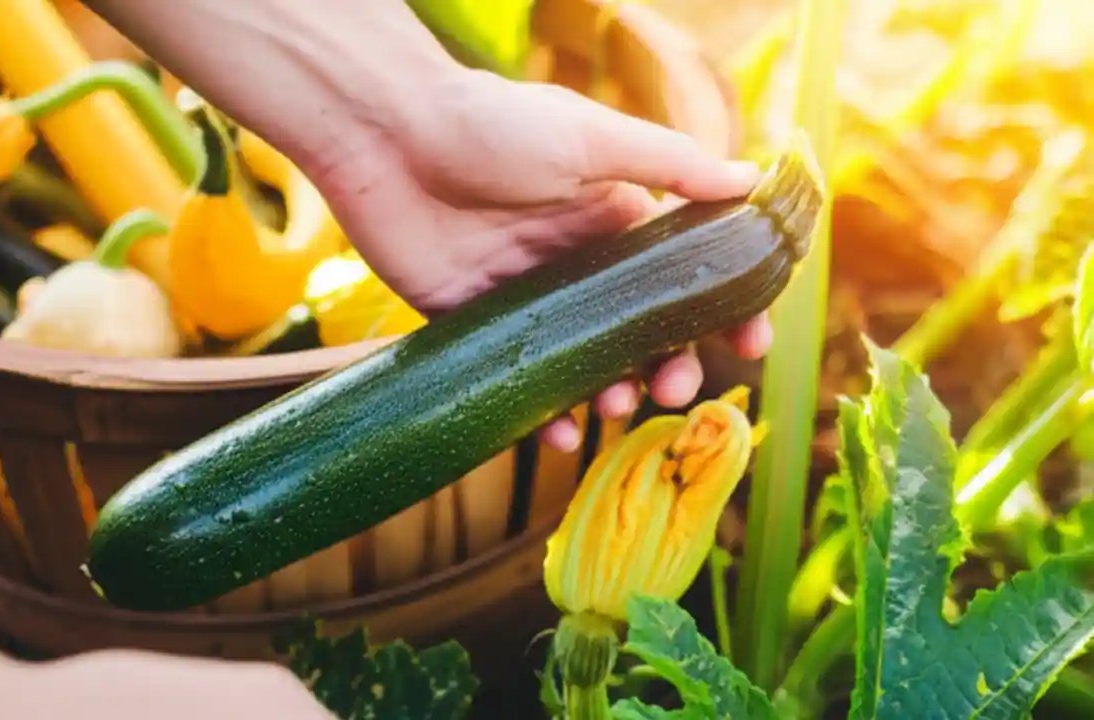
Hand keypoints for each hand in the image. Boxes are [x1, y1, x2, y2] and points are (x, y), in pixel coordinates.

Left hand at [310, 69, 770, 450]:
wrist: (385, 140)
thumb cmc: (492, 127)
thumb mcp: (592, 138)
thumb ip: (672, 165)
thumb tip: (752, 182)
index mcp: (613, 218)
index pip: (685, 274)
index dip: (723, 310)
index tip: (750, 344)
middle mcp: (577, 265)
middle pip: (643, 333)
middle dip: (672, 366)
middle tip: (676, 387)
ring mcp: (528, 301)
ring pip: (588, 367)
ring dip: (615, 395)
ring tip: (618, 405)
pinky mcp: (477, 327)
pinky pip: (523, 382)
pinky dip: (546, 416)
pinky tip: (561, 434)